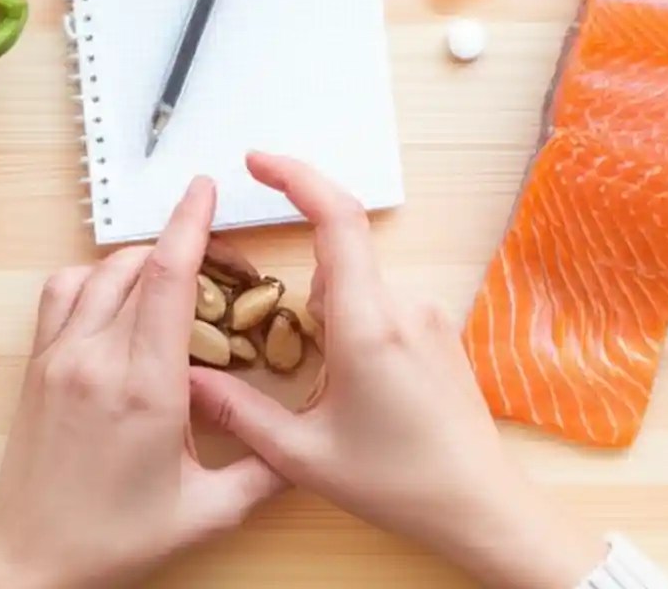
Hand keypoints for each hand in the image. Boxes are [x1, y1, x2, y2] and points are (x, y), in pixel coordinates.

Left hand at [0, 177, 285, 588]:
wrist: (30, 562)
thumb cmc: (114, 541)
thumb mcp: (207, 513)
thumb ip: (266, 472)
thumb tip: (308, 442)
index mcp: (147, 389)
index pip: (171, 281)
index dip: (190, 225)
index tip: (204, 189)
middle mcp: (98, 360)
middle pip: (140, 266)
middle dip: (181, 247)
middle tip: (217, 262)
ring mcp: (60, 358)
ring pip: (99, 272)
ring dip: (138, 262)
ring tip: (172, 280)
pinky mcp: (38, 366)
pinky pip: (62, 292)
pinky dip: (92, 279)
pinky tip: (116, 300)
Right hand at [189, 153, 602, 588]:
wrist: (479, 505)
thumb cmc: (398, 483)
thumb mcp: (304, 455)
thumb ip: (239, 412)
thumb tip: (189, 380)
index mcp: (367, 325)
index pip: (336, 218)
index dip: (296, 176)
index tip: (257, 162)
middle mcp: (403, 307)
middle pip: (338, 259)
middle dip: (302, 291)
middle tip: (286, 348)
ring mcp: (426, 317)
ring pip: (358, 286)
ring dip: (328, 315)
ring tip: (332, 391)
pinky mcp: (437, 331)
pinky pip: (382, 305)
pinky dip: (353, 327)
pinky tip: (357, 389)